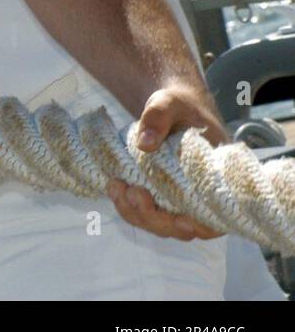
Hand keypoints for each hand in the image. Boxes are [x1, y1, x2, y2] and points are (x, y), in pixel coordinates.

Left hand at [106, 84, 226, 241]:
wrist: (170, 106)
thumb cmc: (178, 105)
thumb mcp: (169, 103)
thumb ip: (158, 117)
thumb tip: (145, 144)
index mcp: (218, 178)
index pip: (217, 218)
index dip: (201, 226)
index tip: (180, 219)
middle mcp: (202, 196)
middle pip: (183, 228)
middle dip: (155, 217)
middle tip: (132, 191)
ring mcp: (179, 199)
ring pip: (160, 224)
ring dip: (136, 213)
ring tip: (115, 186)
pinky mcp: (160, 196)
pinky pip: (145, 212)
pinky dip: (128, 205)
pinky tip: (113, 186)